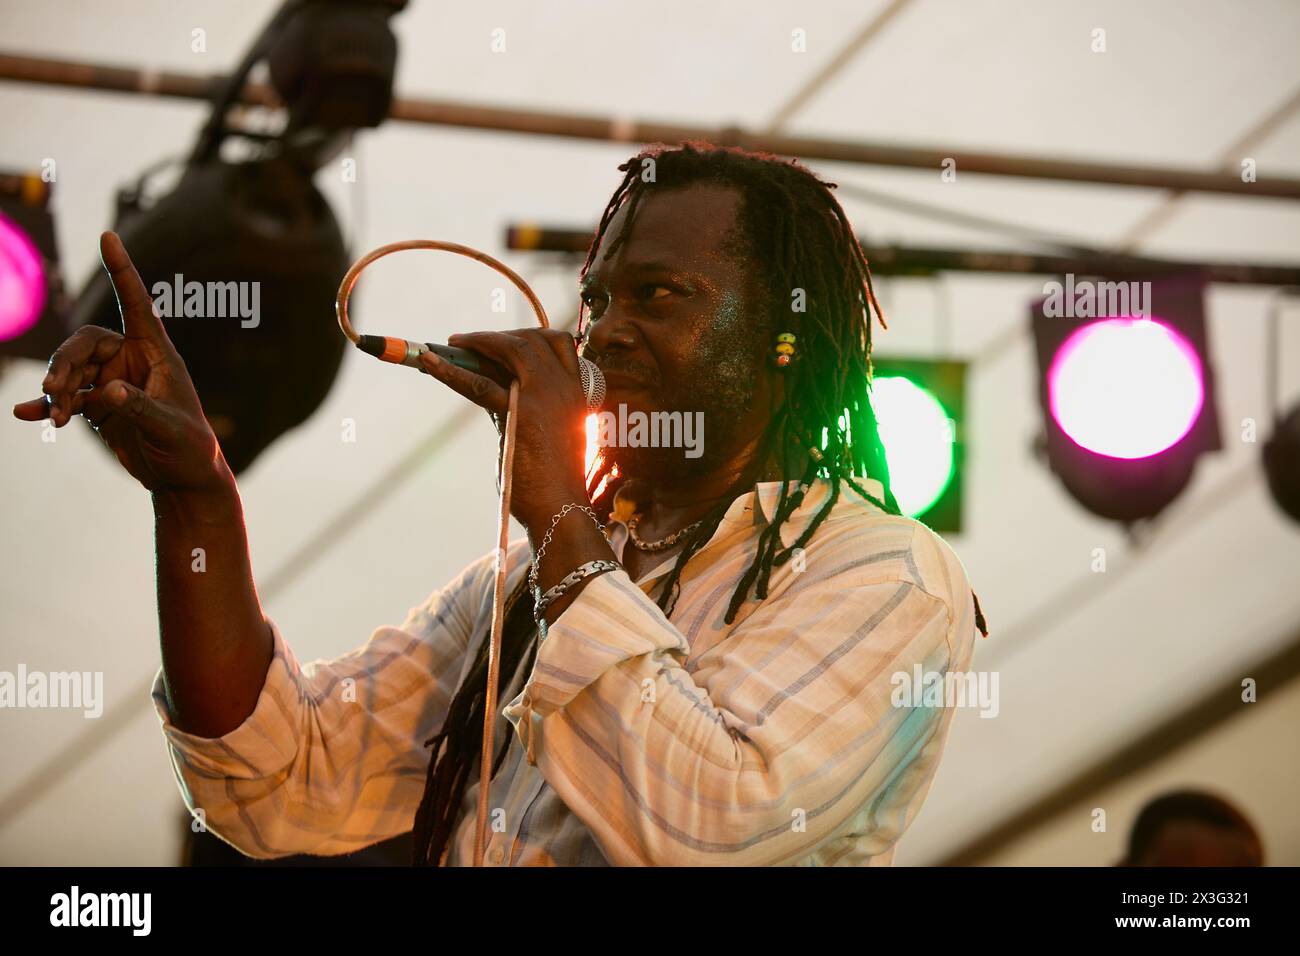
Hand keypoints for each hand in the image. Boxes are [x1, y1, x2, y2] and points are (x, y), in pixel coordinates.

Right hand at [12, 232, 229, 493]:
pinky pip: (66, 399)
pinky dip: (47, 406)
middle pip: (86, 342)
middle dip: (66, 361)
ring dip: (57, 389)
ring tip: (53, 415)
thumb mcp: (169, 428)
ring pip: (71, 370)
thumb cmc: (190, 450)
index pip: (138, 304)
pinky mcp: (99, 406)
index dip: (123, 270)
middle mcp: (133, 361)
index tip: (107, 236)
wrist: (183, 482)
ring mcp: (112, 382)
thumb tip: (106, 390)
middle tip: (57, 388)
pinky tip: (26, 416)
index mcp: (159, 354)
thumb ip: (139, 407)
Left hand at [417, 328, 590, 529]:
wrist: (561, 507)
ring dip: (476, 342)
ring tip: (451, 344)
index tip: (503, 339)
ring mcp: (542, 396)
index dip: (528, 336)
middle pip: (529, 341)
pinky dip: (449, 370)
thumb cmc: (554, 479)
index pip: (558, 343)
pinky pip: (477, 383)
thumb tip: (488, 386)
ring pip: (508, 350)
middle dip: (496, 336)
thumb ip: (521, 405)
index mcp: (576, 392)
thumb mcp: (547, 432)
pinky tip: (430, 362)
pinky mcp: (517, 412)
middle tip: (468, 341)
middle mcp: (562, 387)